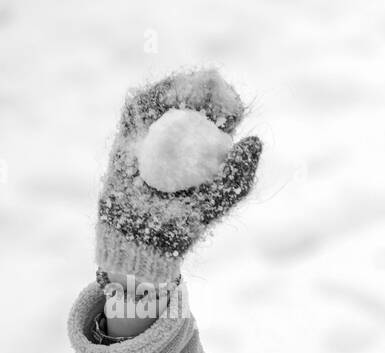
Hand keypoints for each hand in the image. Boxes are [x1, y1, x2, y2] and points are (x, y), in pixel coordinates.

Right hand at [95, 68, 262, 283]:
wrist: (145, 236)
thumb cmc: (187, 221)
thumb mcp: (222, 197)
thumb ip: (240, 172)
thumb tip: (256, 140)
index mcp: (205, 147)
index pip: (219, 115)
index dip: (227, 103)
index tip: (234, 105)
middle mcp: (179, 136)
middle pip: (193, 99)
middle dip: (206, 87)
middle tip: (216, 88)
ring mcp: (152, 132)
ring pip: (165, 96)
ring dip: (181, 85)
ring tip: (196, 88)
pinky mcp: (128, 133)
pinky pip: (138, 106)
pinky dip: (153, 96)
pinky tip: (169, 97)